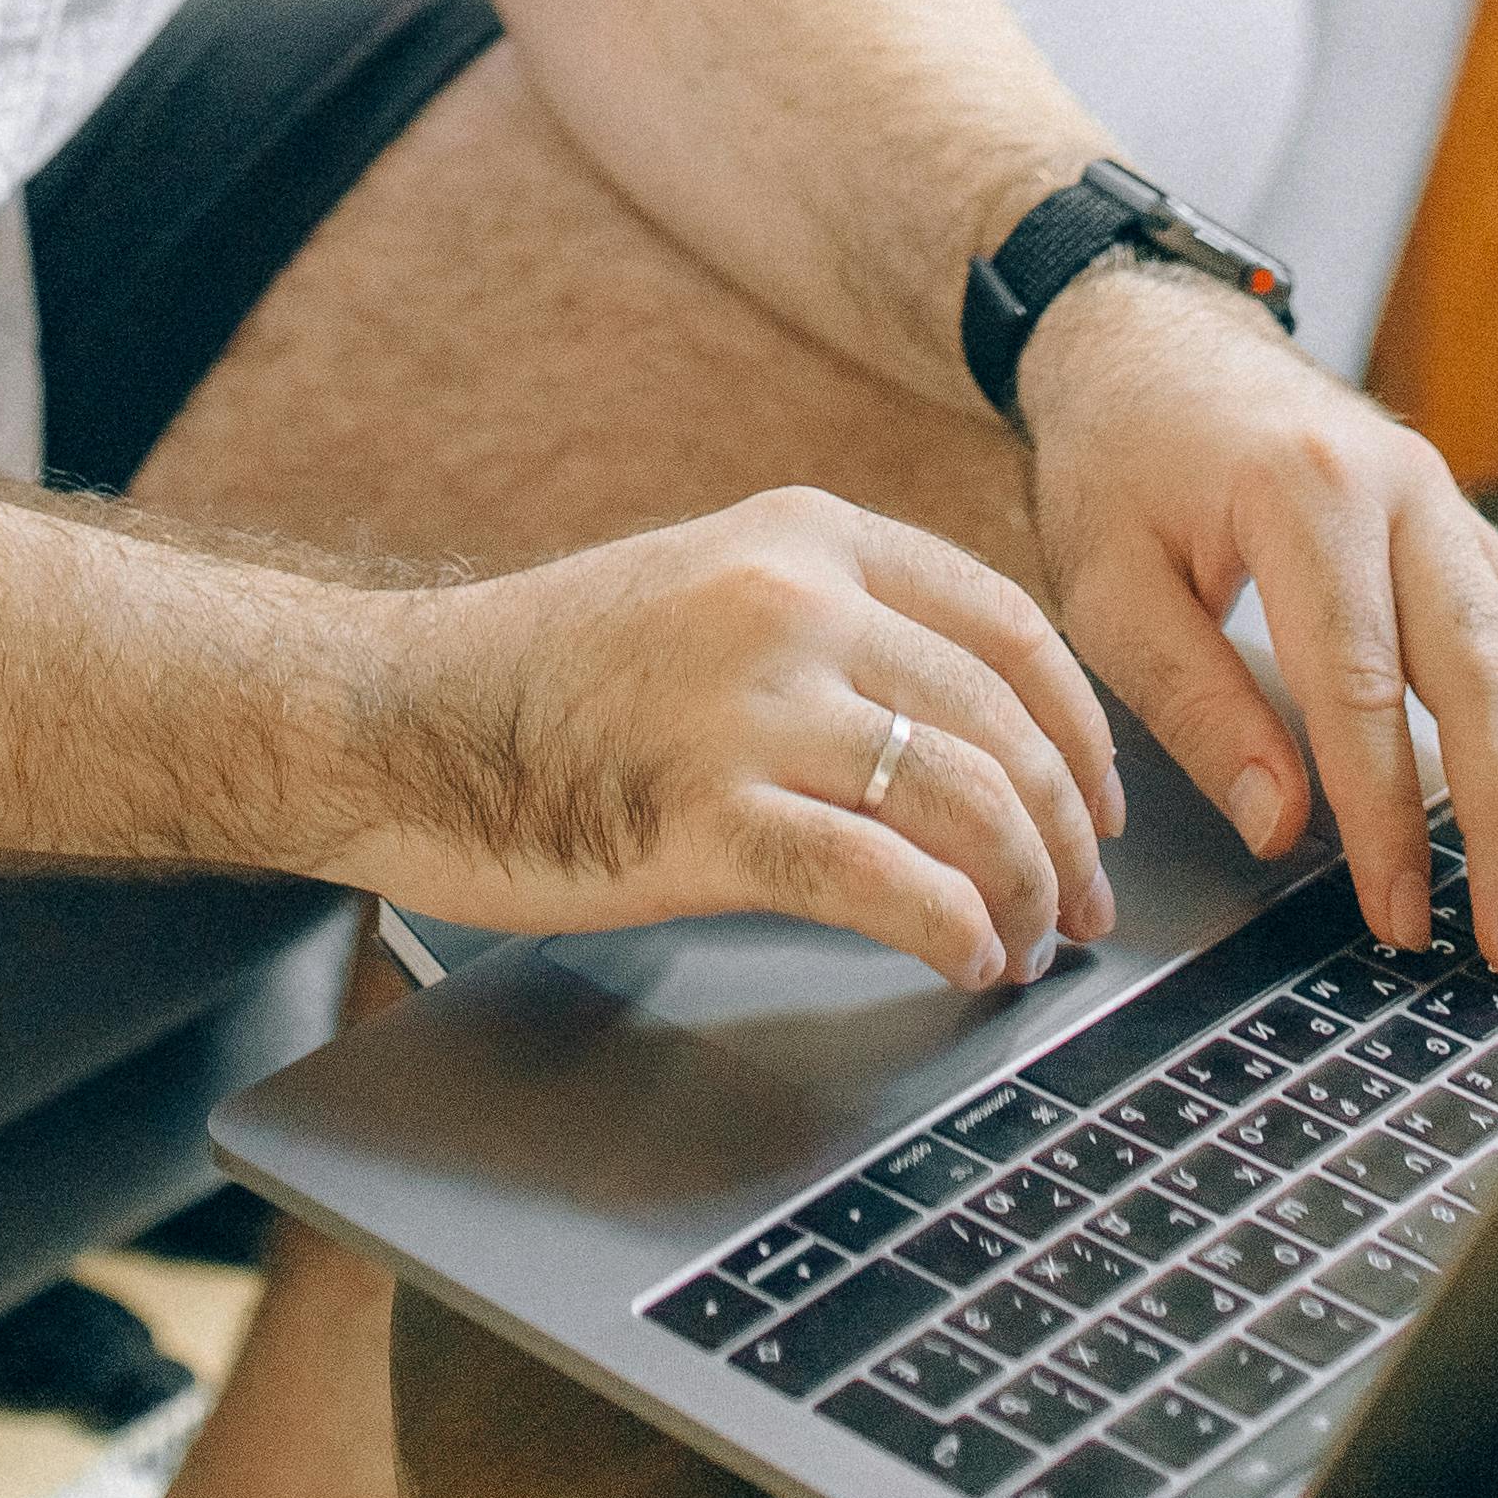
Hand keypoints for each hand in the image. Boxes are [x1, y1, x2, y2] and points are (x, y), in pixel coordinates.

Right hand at [347, 488, 1126, 990]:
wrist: (396, 715)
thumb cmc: (544, 676)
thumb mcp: (703, 590)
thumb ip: (826, 626)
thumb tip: (966, 730)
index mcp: (802, 534)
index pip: (1008, 625)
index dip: (1081, 730)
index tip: (1102, 806)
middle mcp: (791, 600)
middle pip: (1004, 724)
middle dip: (1070, 835)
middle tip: (1085, 907)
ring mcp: (748, 705)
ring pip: (968, 802)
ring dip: (1027, 892)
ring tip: (1029, 946)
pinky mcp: (707, 814)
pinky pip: (883, 881)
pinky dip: (953, 931)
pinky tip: (967, 962)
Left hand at [1016, 266, 1497, 973]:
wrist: (1150, 346)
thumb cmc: (1121, 466)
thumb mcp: (1109, 586)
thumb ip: (1195, 705)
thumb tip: (1282, 828)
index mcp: (1302, 494)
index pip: (1363, 685)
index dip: (1389, 816)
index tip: (1400, 916)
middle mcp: (1404, 488)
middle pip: (1491, 671)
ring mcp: (1453, 501)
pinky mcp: (1473, 524)